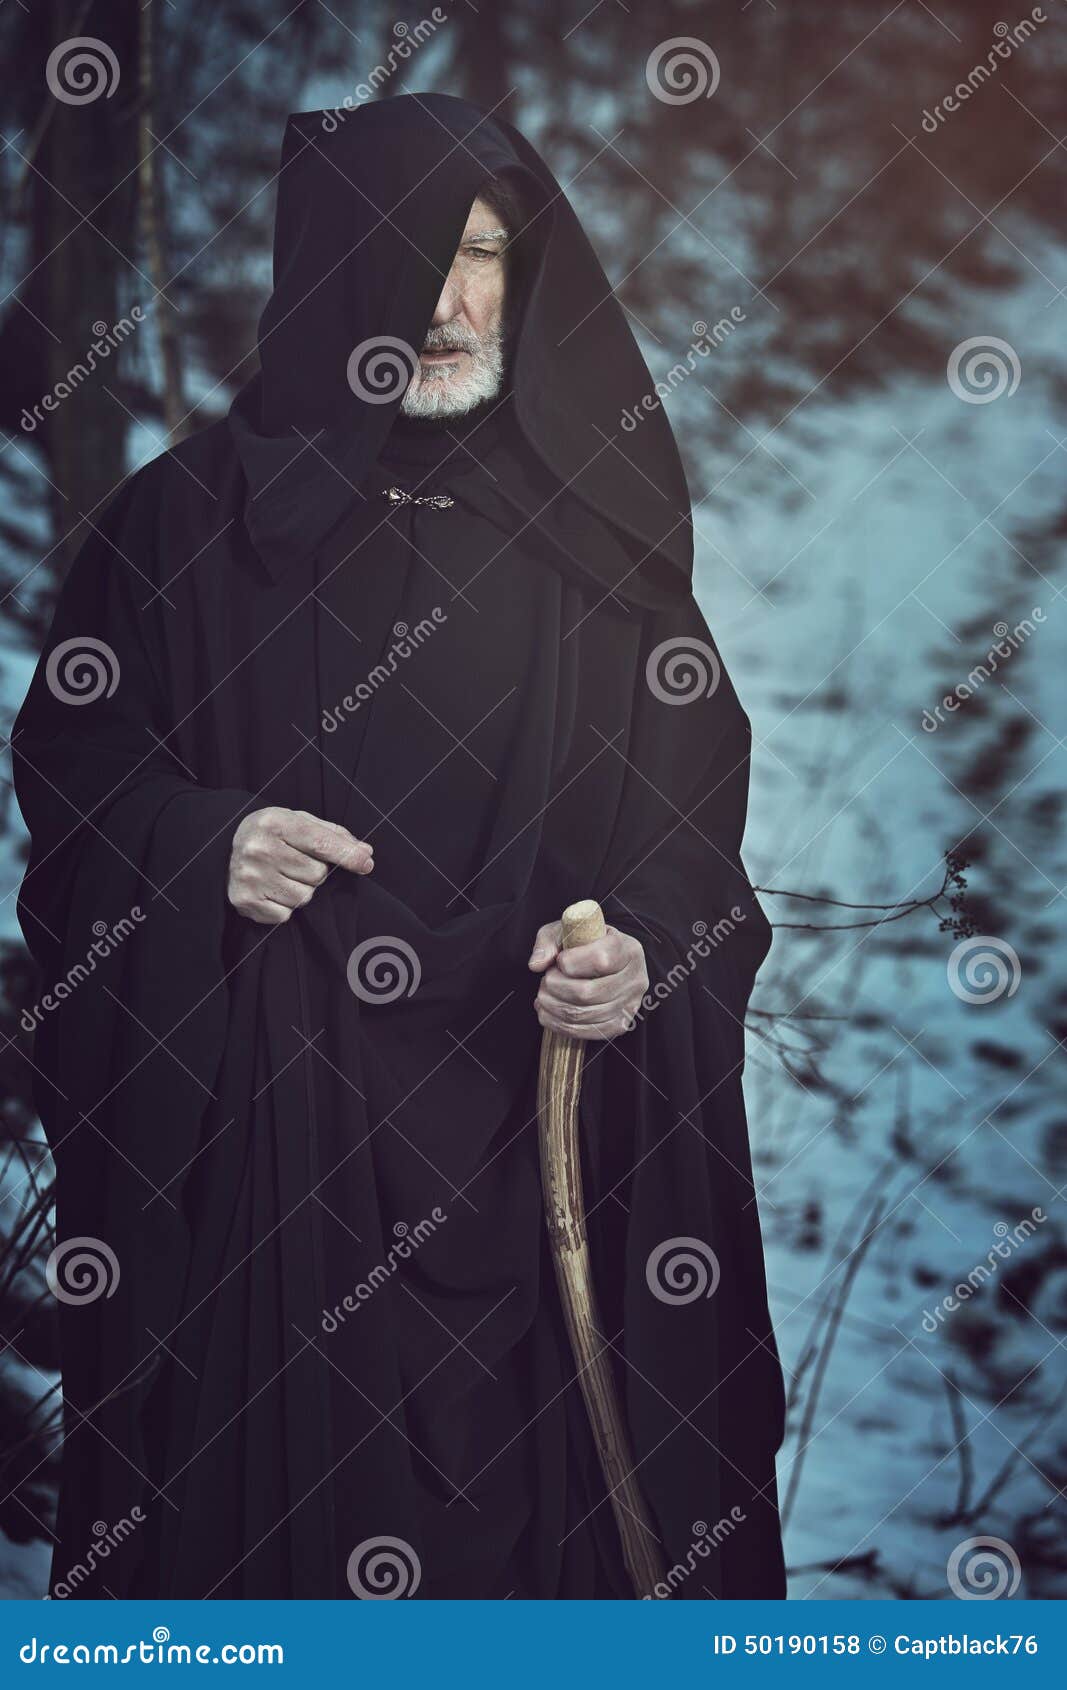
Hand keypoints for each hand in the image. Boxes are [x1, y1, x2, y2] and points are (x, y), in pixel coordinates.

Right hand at [227, 806, 373, 925]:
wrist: (226, 848)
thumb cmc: (273, 834)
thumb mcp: (300, 822)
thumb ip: (334, 836)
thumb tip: (366, 853)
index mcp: (275, 822)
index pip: (321, 843)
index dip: (348, 855)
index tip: (366, 864)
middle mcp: (259, 848)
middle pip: (316, 874)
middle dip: (316, 872)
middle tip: (297, 863)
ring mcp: (250, 876)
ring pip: (304, 897)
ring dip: (301, 890)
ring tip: (283, 876)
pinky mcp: (244, 900)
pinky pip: (286, 914)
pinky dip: (285, 907)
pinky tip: (272, 890)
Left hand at [528, 921, 647, 1040]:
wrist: (605, 963)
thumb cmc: (585, 944)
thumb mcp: (566, 931)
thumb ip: (549, 942)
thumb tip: (536, 965)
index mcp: (629, 950)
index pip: (601, 959)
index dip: (572, 962)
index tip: (559, 960)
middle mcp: (636, 979)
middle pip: (588, 992)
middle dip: (556, 987)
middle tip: (546, 980)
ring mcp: (630, 1006)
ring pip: (583, 1014)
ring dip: (553, 1006)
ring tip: (543, 994)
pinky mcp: (619, 1026)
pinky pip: (585, 1032)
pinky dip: (558, 1024)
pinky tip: (547, 1011)